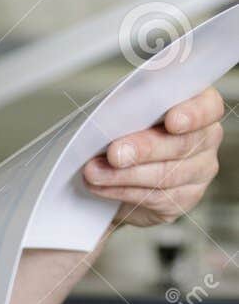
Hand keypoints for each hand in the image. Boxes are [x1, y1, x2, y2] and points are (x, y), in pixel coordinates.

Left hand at [81, 85, 223, 229]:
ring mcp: (200, 170)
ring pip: (167, 175)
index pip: (209, 107)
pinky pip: (156, 197)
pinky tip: (102, 186)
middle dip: (145, 149)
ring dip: (125, 175)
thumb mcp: (129, 110)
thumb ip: (130, 108)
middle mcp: (206, 138)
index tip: (172, 121)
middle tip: (114, 153)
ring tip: (94, 172)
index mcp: (199, 105)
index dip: (193, 114)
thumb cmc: (129, 127)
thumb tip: (111, 116)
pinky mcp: (185, 197)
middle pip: (183, 144)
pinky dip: (122, 191)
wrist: (122, 165)